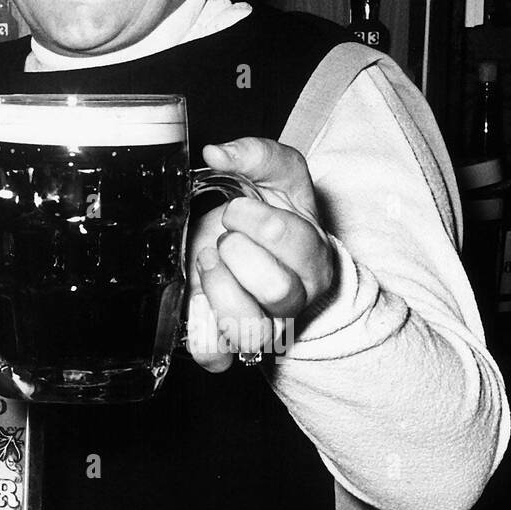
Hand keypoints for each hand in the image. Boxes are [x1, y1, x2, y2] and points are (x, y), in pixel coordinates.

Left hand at [184, 137, 336, 371]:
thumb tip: (217, 152)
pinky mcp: (227, 347)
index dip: (255, 217)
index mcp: (313, 254)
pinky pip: (215, 357)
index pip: (295, 239)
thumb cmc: (267, 216)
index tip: (237, 209)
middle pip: (277, 288)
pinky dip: (199, 331)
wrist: (256, 257)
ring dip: (218, 287)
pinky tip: (196, 300)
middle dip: (237, 251)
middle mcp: (294, 298)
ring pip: (249, 330)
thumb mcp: (273, 176)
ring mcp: (262, 327)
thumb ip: (255, 154)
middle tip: (222, 238)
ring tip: (207, 263)